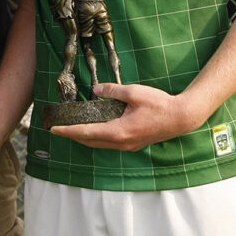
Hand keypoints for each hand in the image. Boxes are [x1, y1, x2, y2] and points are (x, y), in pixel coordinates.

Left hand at [50, 83, 201, 150]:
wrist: (181, 118)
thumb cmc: (159, 104)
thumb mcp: (134, 92)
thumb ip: (113, 90)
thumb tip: (95, 90)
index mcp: (118, 131)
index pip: (87, 133)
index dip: (68, 131)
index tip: (54, 130)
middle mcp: (121, 142)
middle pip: (90, 142)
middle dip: (73, 135)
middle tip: (58, 128)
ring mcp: (128, 146)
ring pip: (100, 144)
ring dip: (85, 137)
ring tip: (72, 128)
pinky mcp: (134, 144)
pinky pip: (109, 143)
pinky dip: (97, 137)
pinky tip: (95, 129)